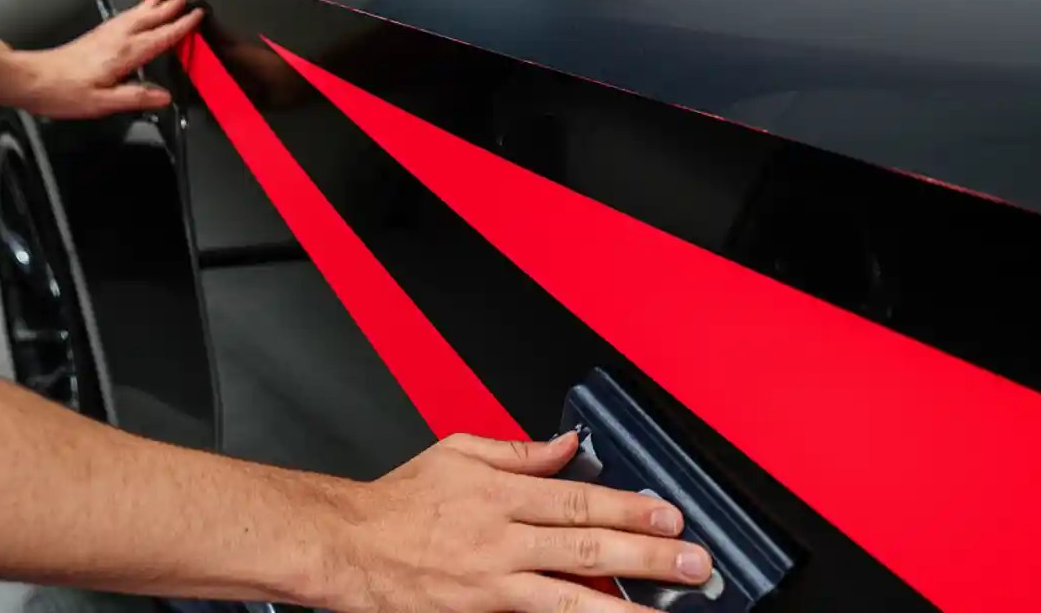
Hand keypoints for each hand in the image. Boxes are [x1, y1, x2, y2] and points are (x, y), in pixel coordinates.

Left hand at [2, 0, 202, 118]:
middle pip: (148, 19)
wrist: (30, 79)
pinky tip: (136, 12)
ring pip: (134, 15)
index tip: (197, 14)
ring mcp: (104, 35)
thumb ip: (136, 98)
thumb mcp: (103, 102)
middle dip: (168, 8)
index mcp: (124, 54)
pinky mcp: (95, 36)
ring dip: (152, 5)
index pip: (160, 37)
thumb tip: (166, 97)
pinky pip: (123, 18)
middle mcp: (117, 39)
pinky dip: (135, 11)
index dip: (180, 27)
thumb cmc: (66, 93)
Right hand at [328, 432, 712, 612]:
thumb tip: (567, 444)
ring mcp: (493, 583)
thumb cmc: (398, 502)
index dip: (629, 507)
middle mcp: (501, 539)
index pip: (578, 499)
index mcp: (498, 492)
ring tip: (665, 612)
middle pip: (586, 548)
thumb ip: (519, 451)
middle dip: (646, 555)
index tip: (668, 513)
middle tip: (693, 563)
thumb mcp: (457, 452)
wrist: (347, 546)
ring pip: (569, 598)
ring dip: (623, 606)